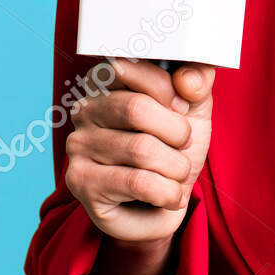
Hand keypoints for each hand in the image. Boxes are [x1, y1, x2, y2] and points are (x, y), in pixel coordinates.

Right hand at [65, 59, 214, 246]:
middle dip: (177, 132)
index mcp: (107, 84)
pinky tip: (168, 196)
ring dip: (176, 167)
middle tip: (183, 146)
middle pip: (136, 109)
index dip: (168, 90)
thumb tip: (188, 78)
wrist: (164, 205)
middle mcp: (84, 111)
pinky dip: (168, 192)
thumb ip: (197, 82)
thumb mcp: (194, 109)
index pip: (130, 69)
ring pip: (141, 149)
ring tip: (175, 175)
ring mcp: (78, 147)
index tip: (182, 108)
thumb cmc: (173, 150)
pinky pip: (138, 183)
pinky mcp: (81, 183)